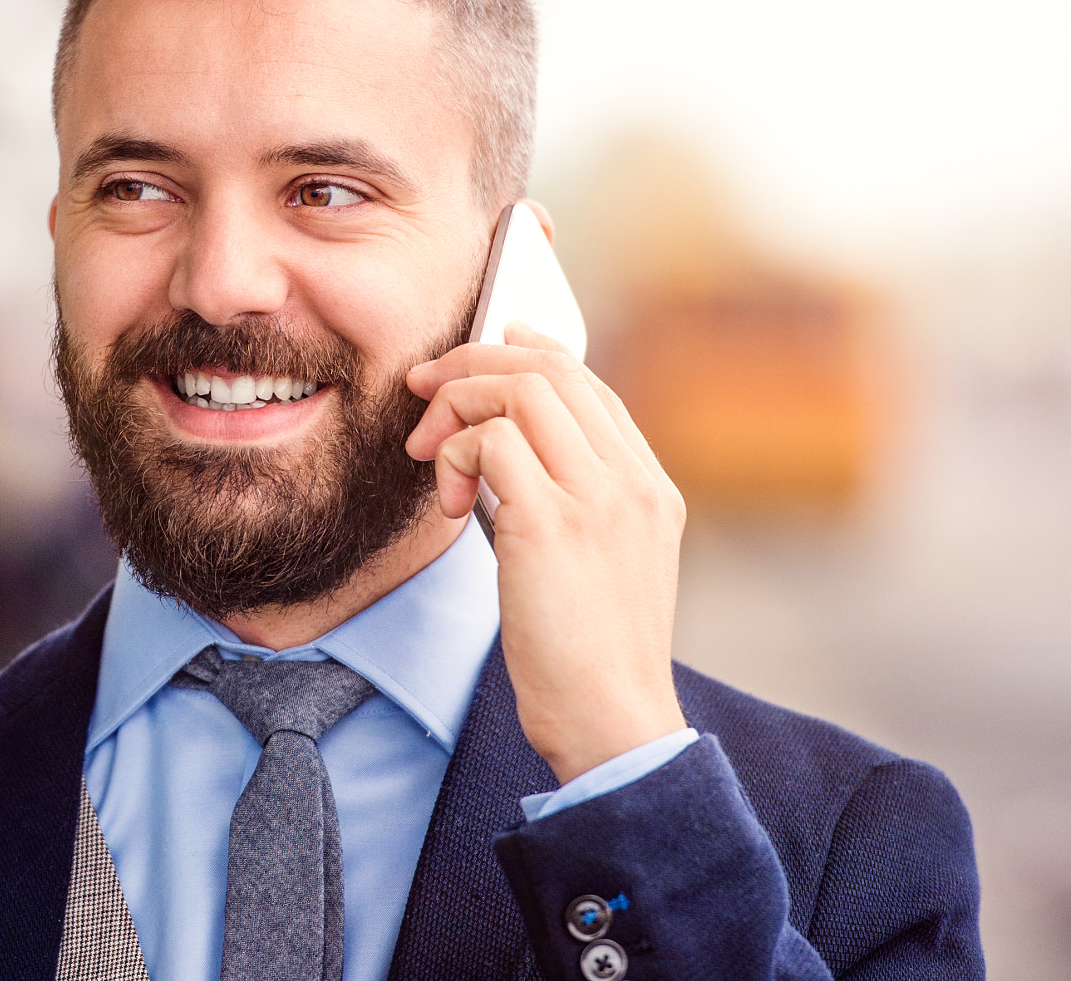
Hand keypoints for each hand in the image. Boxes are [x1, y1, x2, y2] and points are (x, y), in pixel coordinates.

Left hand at [404, 322, 686, 784]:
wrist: (610, 720)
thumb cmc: (588, 655)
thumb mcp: (600, 563)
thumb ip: (572, 501)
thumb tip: (502, 447)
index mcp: (650, 487)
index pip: (589, 384)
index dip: (528, 352)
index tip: (482, 349)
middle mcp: (632, 481)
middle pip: (550, 369)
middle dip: (471, 363)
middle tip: (420, 390)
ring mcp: (598, 498)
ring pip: (520, 389)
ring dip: (456, 405)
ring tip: (431, 456)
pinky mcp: (552, 523)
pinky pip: (492, 441)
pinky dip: (455, 455)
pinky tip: (451, 504)